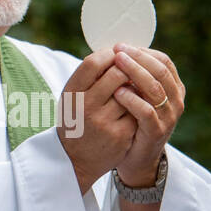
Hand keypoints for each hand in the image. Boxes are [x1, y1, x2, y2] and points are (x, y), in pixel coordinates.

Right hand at [57, 48, 137, 193]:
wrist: (74, 160)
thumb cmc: (75, 121)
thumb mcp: (71, 97)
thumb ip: (88, 76)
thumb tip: (116, 50)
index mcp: (71, 94)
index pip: (93, 63)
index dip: (109, 54)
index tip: (116, 54)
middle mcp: (85, 107)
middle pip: (117, 73)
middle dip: (128, 68)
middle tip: (130, 68)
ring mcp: (104, 122)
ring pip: (132, 91)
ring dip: (136, 86)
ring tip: (133, 87)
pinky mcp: (121, 135)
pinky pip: (138, 110)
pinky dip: (139, 106)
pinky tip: (135, 108)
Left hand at [109, 44, 184, 186]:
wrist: (137, 157)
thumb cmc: (135, 120)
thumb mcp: (139, 95)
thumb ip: (136, 76)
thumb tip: (118, 49)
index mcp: (174, 87)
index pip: (163, 61)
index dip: (143, 51)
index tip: (121, 45)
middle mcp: (176, 100)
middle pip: (160, 71)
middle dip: (137, 58)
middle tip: (118, 50)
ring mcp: (169, 117)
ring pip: (155, 89)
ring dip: (134, 73)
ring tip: (116, 64)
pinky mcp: (157, 132)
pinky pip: (146, 112)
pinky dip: (132, 99)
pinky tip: (117, 91)